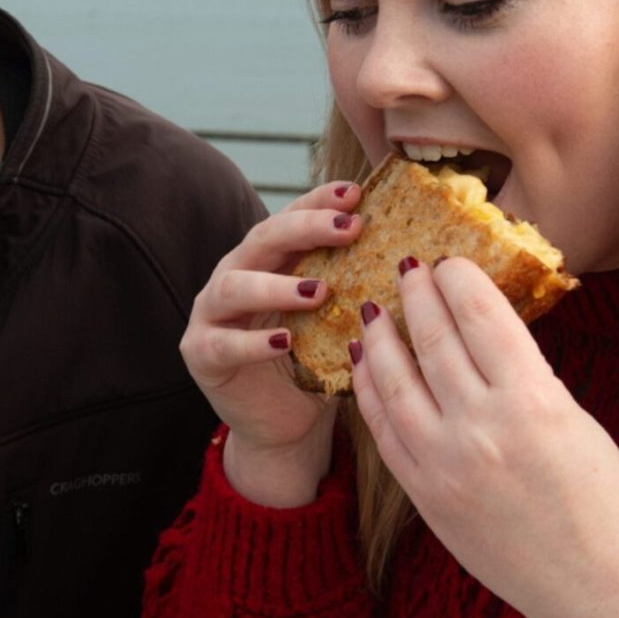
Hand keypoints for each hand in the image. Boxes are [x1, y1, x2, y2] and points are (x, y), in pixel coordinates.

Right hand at [179, 180, 363, 506]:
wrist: (285, 425)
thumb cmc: (316, 364)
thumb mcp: (338, 319)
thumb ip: (357, 286)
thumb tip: (417, 260)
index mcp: (268, 260)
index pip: (290, 217)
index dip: (319, 201)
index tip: (357, 192)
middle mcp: (234, 275)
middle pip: (262, 239)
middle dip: (305, 228)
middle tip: (348, 227)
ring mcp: (211, 314)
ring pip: (234, 286)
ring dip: (277, 285)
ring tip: (319, 291)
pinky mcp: (201, 354)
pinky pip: (224, 343)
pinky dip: (254, 342)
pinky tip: (285, 342)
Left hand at [350, 256, 618, 617]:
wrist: (595, 589)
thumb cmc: (604, 504)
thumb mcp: (578, 424)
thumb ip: (528, 381)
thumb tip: (485, 336)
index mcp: (534, 402)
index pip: (482, 316)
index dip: (459, 280)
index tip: (449, 261)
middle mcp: (482, 428)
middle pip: (434, 340)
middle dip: (417, 296)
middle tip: (407, 268)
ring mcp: (444, 464)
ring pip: (395, 380)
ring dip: (381, 338)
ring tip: (375, 309)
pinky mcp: (423, 495)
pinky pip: (384, 430)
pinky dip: (370, 391)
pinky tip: (365, 364)